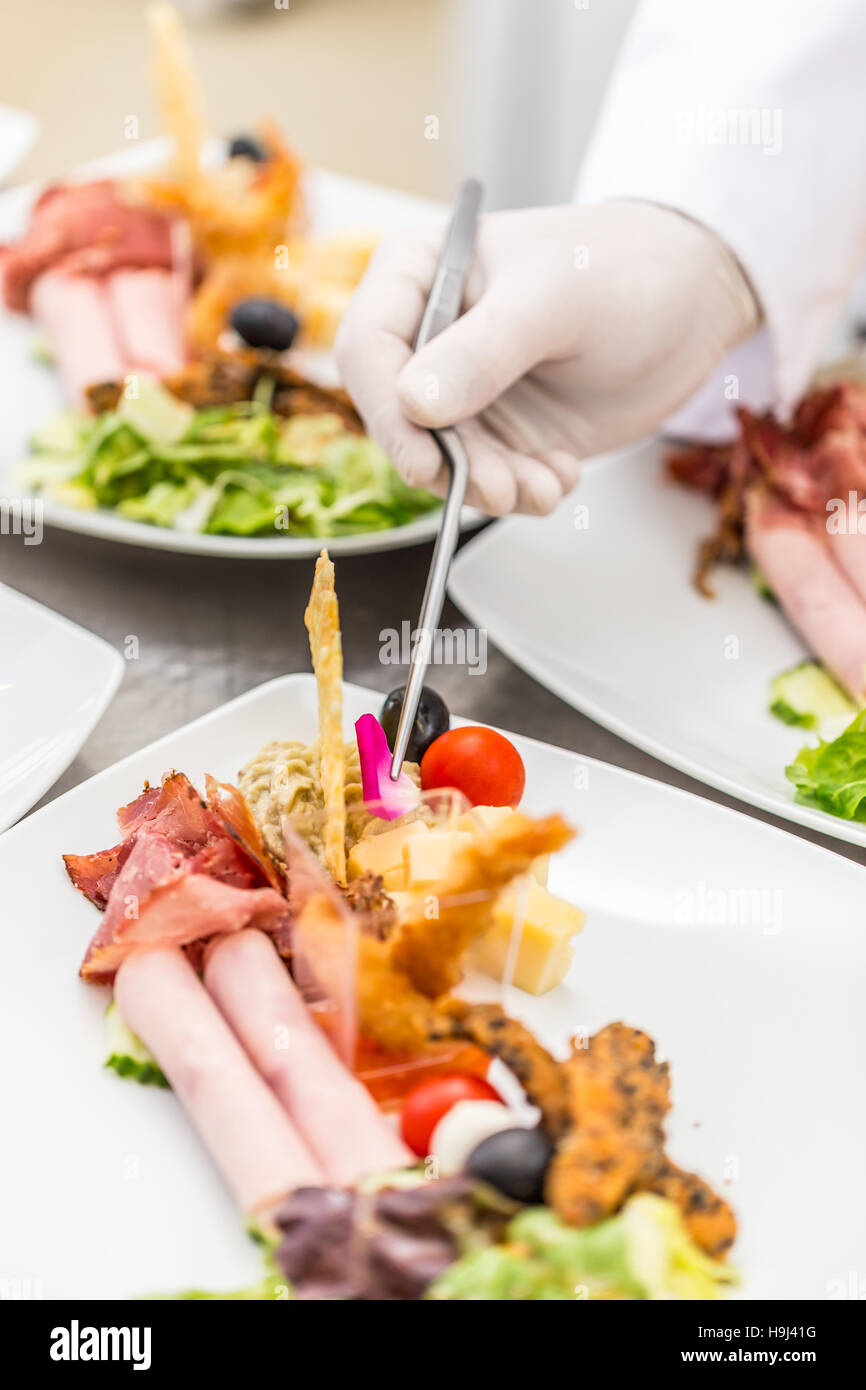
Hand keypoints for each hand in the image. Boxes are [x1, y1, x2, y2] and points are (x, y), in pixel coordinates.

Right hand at [335, 201, 758, 514]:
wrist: (691, 302)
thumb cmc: (622, 269)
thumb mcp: (554, 301)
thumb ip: (483, 351)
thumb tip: (414, 404)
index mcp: (417, 274)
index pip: (368, 348)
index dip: (387, 411)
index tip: (424, 459)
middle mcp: (428, 336)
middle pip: (401, 420)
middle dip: (453, 465)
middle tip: (505, 490)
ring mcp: (462, 389)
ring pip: (444, 461)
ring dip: (491, 486)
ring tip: (546, 485)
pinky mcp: (499, 431)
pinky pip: (487, 479)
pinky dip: (520, 491)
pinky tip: (561, 474)